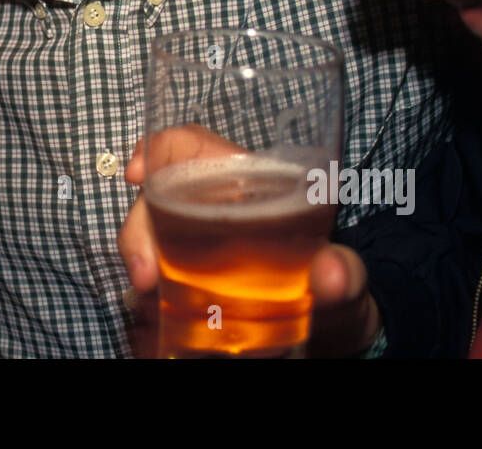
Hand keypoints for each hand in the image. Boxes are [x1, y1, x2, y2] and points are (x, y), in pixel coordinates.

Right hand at [119, 126, 381, 356]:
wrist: (331, 333)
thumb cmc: (333, 284)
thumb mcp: (344, 276)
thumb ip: (344, 272)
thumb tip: (333, 274)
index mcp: (244, 185)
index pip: (190, 148)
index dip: (157, 150)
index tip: (136, 174)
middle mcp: (209, 209)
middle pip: (156, 198)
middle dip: (139, 230)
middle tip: (146, 275)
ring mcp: (192, 248)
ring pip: (148, 241)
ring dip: (140, 265)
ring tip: (151, 299)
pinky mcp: (185, 287)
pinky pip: (153, 284)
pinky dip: (146, 301)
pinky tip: (152, 320)